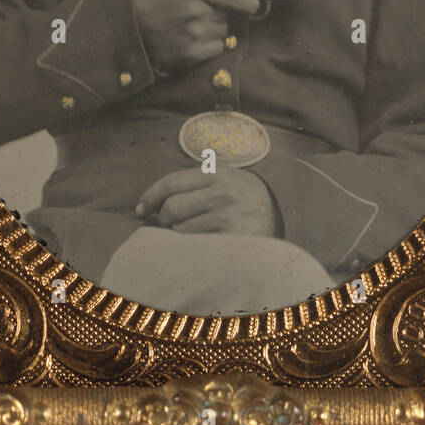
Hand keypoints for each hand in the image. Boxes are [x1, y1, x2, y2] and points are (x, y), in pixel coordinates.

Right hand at [132, 0, 260, 72]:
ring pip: (223, 30)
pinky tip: (192, 36)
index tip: (254, 4)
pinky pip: (216, 48)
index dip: (248, 1)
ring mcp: (192, 35)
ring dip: (214, 27)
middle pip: (228, 14)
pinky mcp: (189, 55)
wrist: (128, 20)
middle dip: (220, 10)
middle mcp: (195, 12)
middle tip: (199, 8)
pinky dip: (210, 43)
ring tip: (192, 22)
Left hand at [135, 166, 279, 236]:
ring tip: (185, 239)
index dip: (150, 196)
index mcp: (220, 173)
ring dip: (174, 237)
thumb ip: (200, 183)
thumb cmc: (249, 209)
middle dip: (161, 220)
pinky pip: (193, 246)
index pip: (172, 182)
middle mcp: (224, 192)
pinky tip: (193, 251)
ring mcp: (228, 217)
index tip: (141, 209)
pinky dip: (186, 250)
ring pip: (179, 229)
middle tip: (164, 227)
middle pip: (171, 207)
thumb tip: (154, 202)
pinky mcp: (231, 241)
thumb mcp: (231, 183)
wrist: (283, 236)